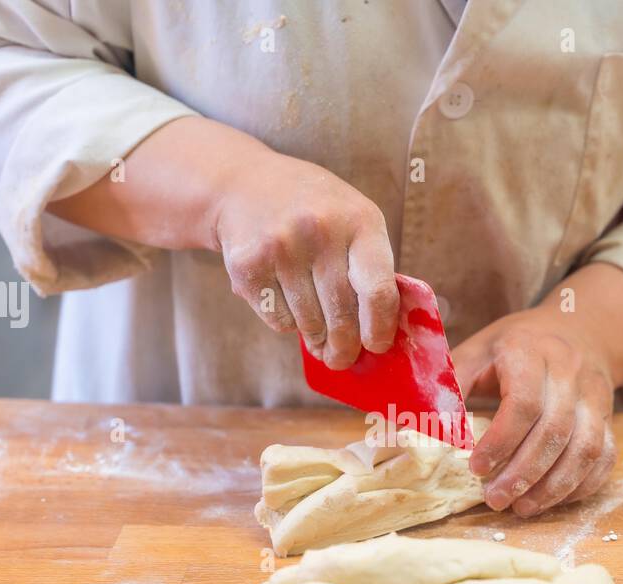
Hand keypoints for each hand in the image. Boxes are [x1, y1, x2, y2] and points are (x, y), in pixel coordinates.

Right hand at [212, 147, 399, 368]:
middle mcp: (321, 231)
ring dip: (315, 337)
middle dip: (344, 347)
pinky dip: (287, 323)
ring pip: (309, 323)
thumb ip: (372, 268)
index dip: (379, 329)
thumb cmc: (313, 211)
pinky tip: (286, 302)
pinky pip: (278, 320)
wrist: (244, 185)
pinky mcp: (248, 265)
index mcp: (361, 221)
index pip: (378, 292)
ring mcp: (282, 247)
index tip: (376, 346)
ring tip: (316, 334)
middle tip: (341, 359)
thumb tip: (379, 334)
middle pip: (342, 316)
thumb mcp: (352, 220)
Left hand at [454, 309, 617, 515]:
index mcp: (531, 352)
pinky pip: (604, 457)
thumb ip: (452, 383)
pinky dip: (581, 484)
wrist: (577, 329)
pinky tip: (553, 499)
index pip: (524, 403)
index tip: (475, 469)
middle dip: (524, 473)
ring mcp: (596, 396)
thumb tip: (425, 424)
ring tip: (522, 508)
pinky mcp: (610, 417)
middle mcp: (571, 372)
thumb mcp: (477, 350)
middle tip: (495, 500)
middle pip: (555, 431)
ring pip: (586, 449)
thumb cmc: (514, 346)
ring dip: (554, 487)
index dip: (500, 442)